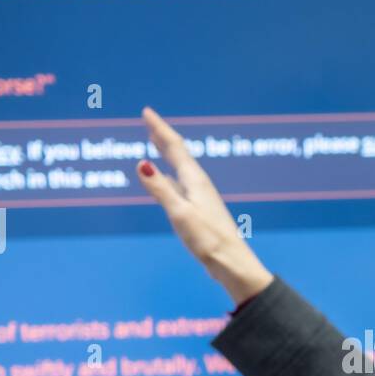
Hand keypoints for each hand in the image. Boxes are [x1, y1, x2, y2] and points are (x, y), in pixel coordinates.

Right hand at [135, 106, 272, 304]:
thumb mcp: (180, 214)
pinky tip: (168, 180)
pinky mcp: (200, 211)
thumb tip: (142, 163)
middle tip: (149, 120)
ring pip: (180, 168)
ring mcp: (201, 198)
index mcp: (195, 181)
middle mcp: (199, 185)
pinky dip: (170, 175)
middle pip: (179, 154)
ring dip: (167, 153)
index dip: (159, 129)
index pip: (174, 147)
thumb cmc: (209, 241)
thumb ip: (161, 190)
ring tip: (157, 142)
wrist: (232, 263)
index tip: (147, 112)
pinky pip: (181, 184)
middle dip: (163, 136)